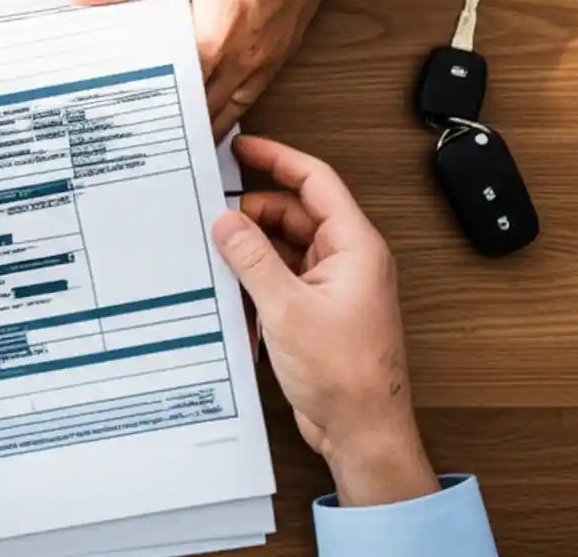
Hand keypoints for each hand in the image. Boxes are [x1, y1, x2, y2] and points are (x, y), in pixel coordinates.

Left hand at [71, 0, 377, 139]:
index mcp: (216, 36)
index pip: (172, 93)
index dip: (145, 109)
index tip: (119, 118)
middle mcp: (246, 56)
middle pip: (202, 111)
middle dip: (172, 125)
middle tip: (137, 133)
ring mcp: (270, 55)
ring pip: (230, 110)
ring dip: (202, 122)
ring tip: (169, 135)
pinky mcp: (284, 46)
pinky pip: (252, 93)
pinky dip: (228, 105)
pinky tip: (210, 105)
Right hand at [212, 136, 437, 506]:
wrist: (362, 430)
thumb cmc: (346, 374)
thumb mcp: (286, 308)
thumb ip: (252, 259)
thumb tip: (226, 221)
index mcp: (354, 247)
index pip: (315, 182)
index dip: (278, 159)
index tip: (243, 148)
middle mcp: (348, 261)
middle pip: (296, 213)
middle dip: (255, 211)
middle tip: (214, 213)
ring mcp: (334, 287)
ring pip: (287, 247)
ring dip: (254, 248)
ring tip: (217, 251)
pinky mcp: (319, 312)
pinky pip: (284, 278)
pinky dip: (259, 277)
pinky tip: (233, 288)